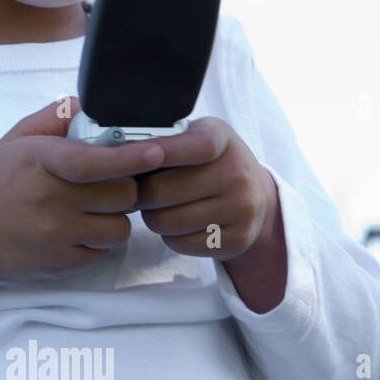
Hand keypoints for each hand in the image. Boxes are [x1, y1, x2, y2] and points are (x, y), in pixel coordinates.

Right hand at [0, 96, 166, 283]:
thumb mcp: (15, 141)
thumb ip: (53, 118)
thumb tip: (92, 105)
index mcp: (39, 162)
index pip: (94, 161)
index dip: (131, 156)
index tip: (159, 151)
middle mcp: (49, 199)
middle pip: (121, 193)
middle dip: (123, 187)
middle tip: (105, 183)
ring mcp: (56, 234)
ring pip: (120, 225)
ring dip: (112, 216)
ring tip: (87, 209)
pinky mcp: (62, 261)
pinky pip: (103, 249)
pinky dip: (97, 240)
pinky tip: (74, 230)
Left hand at [133, 117, 277, 261]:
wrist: (257, 198)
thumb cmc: (211, 163)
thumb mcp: (197, 136)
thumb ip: (167, 139)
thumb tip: (121, 152)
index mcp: (223, 141)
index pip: (195, 146)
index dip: (161, 153)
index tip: (134, 157)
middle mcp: (238, 174)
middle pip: (160, 192)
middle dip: (141, 194)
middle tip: (142, 192)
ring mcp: (241, 210)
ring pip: (165, 222)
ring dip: (152, 217)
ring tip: (160, 207)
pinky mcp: (236, 240)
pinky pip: (179, 243)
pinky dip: (169, 236)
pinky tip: (179, 223)